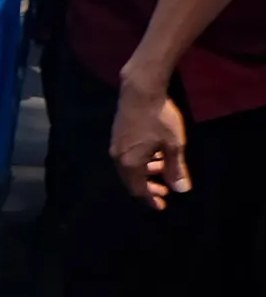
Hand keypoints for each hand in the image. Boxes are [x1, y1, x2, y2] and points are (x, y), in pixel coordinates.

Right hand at [112, 67, 191, 208]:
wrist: (140, 91)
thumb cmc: (159, 119)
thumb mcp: (173, 145)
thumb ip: (176, 169)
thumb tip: (181, 190)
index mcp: (130, 163)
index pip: (138, 189)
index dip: (151, 199)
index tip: (162, 205)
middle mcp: (118, 157)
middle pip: (131, 180)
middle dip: (148, 187)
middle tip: (165, 190)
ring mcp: (115, 145)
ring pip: (129, 167)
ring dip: (146, 172)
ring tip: (163, 168)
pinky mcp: (117, 135)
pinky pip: (127, 156)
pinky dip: (140, 161)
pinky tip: (153, 153)